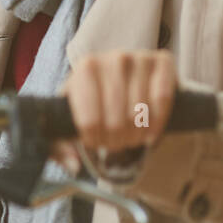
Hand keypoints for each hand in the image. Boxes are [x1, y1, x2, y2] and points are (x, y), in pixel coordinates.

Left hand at [52, 50, 176, 173]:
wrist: (124, 78)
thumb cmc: (95, 101)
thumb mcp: (71, 118)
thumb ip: (60, 146)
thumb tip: (73, 165)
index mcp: (86, 69)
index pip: (89, 121)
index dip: (94, 141)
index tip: (96, 143)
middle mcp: (114, 59)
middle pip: (116, 121)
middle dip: (116, 141)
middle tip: (116, 143)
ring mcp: (140, 58)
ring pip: (140, 114)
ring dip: (137, 136)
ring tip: (132, 138)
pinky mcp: (163, 61)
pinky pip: (162, 99)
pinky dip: (157, 122)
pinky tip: (151, 132)